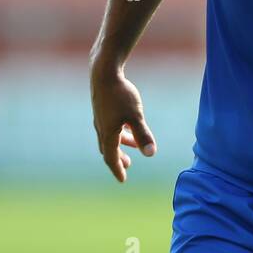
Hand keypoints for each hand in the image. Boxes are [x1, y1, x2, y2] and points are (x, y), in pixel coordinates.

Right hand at [90, 64, 156, 181]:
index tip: (123, 180)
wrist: (104, 73)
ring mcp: (101, 118)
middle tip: (126, 167)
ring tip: (131, 147)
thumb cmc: (120, 94)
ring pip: (109, 137)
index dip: (117, 169)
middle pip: (108, 149)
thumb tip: (151, 154)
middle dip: (117, 159)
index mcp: (108, 133)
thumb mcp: (136, 115)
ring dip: (119, 145)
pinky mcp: (103, 108)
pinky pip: (109, 126)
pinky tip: (127, 126)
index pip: (111, 157)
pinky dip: (118, 132)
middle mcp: (101, 127)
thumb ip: (143, 135)